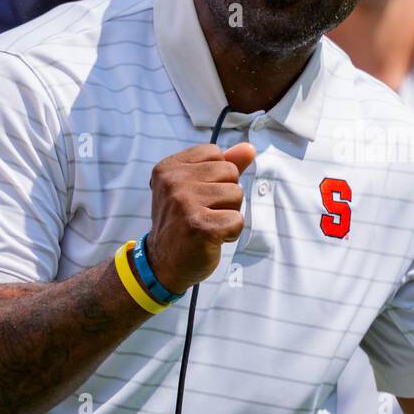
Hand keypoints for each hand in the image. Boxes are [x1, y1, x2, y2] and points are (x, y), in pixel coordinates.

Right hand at [146, 143, 255, 294]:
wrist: (164, 265)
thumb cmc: (183, 223)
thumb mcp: (196, 188)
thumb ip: (223, 165)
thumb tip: (250, 148)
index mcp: (169, 167)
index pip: (216, 153)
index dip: (216, 177)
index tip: (198, 196)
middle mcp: (173, 182)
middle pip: (230, 172)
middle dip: (225, 195)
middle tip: (203, 213)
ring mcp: (185, 203)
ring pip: (236, 194)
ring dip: (228, 214)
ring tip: (207, 225)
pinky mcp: (200, 226)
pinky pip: (238, 220)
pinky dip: (231, 233)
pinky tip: (211, 239)